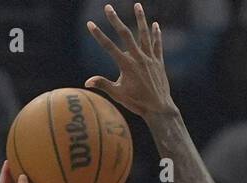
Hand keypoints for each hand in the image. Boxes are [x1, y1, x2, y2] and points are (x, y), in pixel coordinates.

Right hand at [84, 3, 174, 118]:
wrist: (159, 109)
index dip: (98, 35)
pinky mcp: (159, 62)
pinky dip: (156, 34)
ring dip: (140, 19)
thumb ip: (103, 85)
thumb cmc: (137, 103)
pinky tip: (155, 24)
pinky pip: (157, 45)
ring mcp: (150, 59)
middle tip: (108, 7)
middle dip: (115, 20)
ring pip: (144, 35)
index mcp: (126, 66)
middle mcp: (138, 58)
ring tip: (137, 4)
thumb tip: (87, 82)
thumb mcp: (118, 95)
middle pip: (125, 35)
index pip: (109, 47)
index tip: (90, 24)